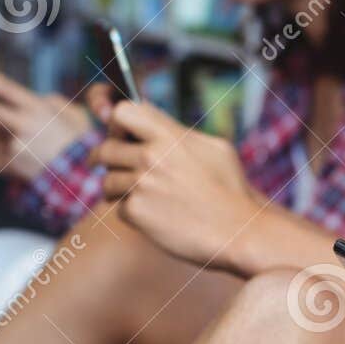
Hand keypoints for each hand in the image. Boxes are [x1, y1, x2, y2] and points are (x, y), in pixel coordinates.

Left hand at [0, 62, 92, 180]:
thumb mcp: (67, 113)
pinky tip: (14, 152)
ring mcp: (10, 147)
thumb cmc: (71, 143)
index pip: (6, 88)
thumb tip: (15, 96)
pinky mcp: (1, 162)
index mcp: (38, 110)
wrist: (74, 179)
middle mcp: (23, 127)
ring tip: (21, 139)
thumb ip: (44, 100)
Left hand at [90, 98, 257, 266]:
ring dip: (119, 190)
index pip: (122, 112)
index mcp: (170, 136)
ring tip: (143, 197)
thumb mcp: (214, 148)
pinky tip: (154, 217)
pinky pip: (118, 208)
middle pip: (105, 148)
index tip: (120, 134)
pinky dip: (132, 214)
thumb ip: (179, 133)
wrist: (238, 231)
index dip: (116, 123)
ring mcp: (142, 184)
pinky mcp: (137, 212)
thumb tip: (153, 123)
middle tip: (113, 167)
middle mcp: (152, 156)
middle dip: (106, 160)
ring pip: (107, 181)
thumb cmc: (231, 191)